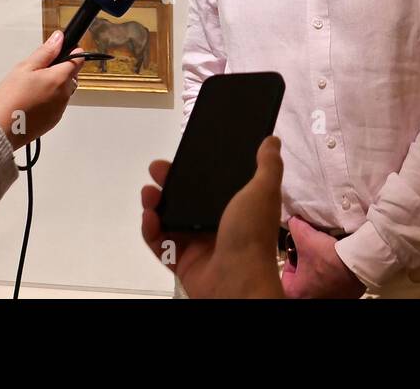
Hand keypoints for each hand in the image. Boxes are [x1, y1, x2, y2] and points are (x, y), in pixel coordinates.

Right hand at [0, 31, 83, 150]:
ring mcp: (60, 109)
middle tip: (39, 71)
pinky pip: (57, 105)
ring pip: (64, 91)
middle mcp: (64, 95)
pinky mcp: (53, 121)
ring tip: (32, 87)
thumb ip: (45, 52)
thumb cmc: (10, 98)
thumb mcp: (25, 67)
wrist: (1, 129)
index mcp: (60, 79)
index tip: (66, 50)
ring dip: (55, 86)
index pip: (78, 61)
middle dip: (61, 70)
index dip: (73, 53)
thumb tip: (59, 38)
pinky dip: (49, 100)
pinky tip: (32, 101)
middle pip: (71, 76)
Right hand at [141, 136, 284, 298]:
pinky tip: (148, 217)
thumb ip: (267, 165)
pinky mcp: (181, 261)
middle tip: (157, 170)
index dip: (196, 169)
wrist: (237, 281)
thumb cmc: (252, 234)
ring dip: (155, 204)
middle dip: (169, 182)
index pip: (213, 184)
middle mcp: (216, 223)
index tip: (183, 154)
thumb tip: (271, 139)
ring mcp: (197, 243)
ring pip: (169, 219)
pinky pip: (160, 243)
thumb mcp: (264, 191)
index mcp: (236, 206)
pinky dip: (151, 230)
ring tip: (148, 193)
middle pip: (186, 198)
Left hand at [281, 216, 365, 298]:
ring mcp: (329, 299)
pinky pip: (335, 284)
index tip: (299, 249)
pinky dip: (336, 274)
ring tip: (327, 255)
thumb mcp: (306, 236)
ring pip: (320, 281)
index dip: (292, 258)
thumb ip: (295, 227)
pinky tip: (339, 263)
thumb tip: (294, 221)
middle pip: (303, 278)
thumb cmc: (328, 258)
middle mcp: (310, 300)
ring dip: (322, 269)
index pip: (286, 274)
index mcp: (295, 292)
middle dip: (307, 263)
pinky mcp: (344, 296)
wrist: (357, 264)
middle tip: (313, 251)